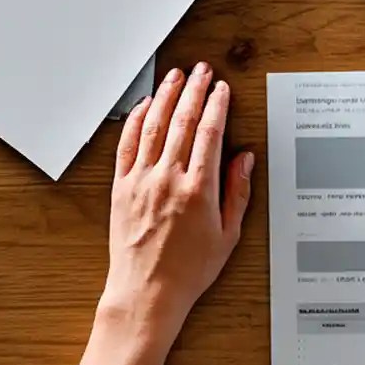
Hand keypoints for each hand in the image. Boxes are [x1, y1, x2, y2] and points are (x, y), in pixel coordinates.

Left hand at [97, 62, 253, 350]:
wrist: (145, 293)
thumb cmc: (188, 271)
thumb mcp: (228, 235)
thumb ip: (238, 193)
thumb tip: (244, 160)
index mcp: (199, 190)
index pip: (210, 134)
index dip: (218, 106)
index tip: (223, 90)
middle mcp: (168, 180)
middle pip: (183, 121)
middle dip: (195, 90)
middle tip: (203, 70)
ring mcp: (141, 181)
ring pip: (154, 126)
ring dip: (166, 96)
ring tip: (176, 76)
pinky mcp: (120, 187)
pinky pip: (126, 144)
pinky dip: (135, 120)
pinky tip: (144, 106)